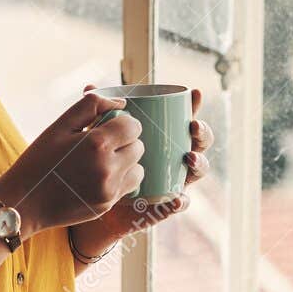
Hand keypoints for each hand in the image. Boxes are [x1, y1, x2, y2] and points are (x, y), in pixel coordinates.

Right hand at [0, 91, 144, 233]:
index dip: (121, 122)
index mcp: (97, 144)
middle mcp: (108, 169)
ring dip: (126, 162)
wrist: (24, 202)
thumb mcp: (59, 126)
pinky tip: (97, 178)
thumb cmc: (39, 161)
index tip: (106, 126)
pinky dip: (119, 180)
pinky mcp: (108, 206)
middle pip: (138, 146)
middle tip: (99, 145)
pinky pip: (128, 188)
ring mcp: (109, 190)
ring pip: (138, 169)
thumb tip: (120, 103)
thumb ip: (91, 106)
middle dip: (124, 142)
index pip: (133, 126)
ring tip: (100, 162)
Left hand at [72, 84, 213, 244]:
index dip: (194, 106)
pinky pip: (179, 203)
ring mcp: (172, 179)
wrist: (93, 199)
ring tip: (189, 158)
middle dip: (202, 132)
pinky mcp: (164, 203)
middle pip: (198, 142)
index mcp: (163, 136)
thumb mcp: (100, 136)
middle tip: (193, 127)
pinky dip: (181, 201)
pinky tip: (175, 199)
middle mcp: (173, 156)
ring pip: (197, 170)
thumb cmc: (102, 162)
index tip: (194, 94)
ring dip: (199, 163)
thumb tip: (90, 88)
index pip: (184, 118)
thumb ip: (98, 112)